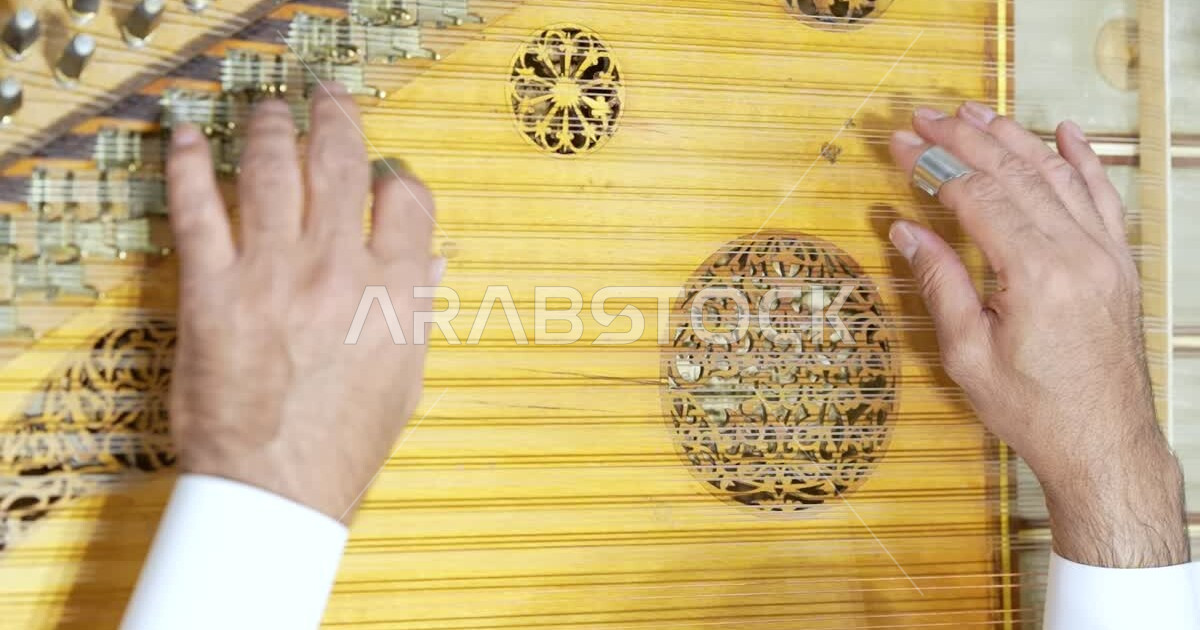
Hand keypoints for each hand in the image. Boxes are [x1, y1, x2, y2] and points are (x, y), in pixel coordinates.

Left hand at [164, 84, 439, 522]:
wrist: (278, 488)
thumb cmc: (345, 442)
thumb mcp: (405, 378)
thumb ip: (415, 310)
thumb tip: (429, 263)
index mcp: (395, 291)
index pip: (407, 198)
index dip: (396, 176)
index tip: (383, 176)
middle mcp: (338, 268)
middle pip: (340, 163)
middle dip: (336, 118)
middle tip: (329, 98)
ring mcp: (273, 274)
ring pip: (271, 168)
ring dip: (270, 126)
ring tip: (269, 109)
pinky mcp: (212, 289)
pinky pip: (198, 209)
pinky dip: (188, 166)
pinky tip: (186, 141)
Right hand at [887, 102, 1187, 567]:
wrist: (1101, 443)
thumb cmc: (1033, 409)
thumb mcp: (967, 354)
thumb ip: (939, 283)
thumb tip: (907, 230)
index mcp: (1035, 275)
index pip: (977, 197)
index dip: (935, 164)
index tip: (903, 143)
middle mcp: (1077, 253)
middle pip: (1015, 174)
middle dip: (966, 139)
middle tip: (926, 117)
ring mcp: (1104, 255)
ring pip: (1056, 175)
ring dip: (1014, 138)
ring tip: (976, 111)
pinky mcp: (1118, 264)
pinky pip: (1102, 196)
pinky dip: (1082, 160)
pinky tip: (1066, 133)